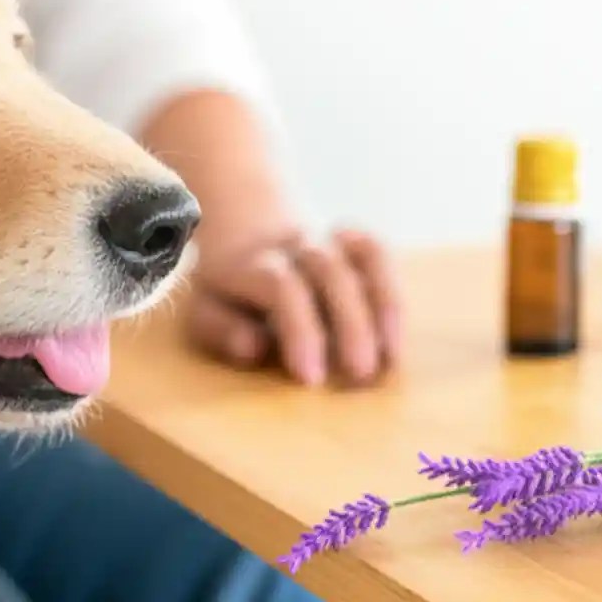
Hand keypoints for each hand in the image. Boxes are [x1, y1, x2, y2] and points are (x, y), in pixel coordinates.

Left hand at [185, 227, 401, 386]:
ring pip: (362, 257)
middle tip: (360, 375)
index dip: (300, 330)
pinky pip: (378, 252)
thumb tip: (254, 347)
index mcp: (252, 263)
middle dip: (350, 324)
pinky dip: (391, 287)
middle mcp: (294, 246)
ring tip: (392, 358)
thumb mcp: (206, 309)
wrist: (245, 223)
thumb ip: (222, 330)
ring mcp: (327, 239)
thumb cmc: (228, 286)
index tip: (311, 378)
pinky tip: (395, 333)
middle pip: (329, 270)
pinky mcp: (352, 241)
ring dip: (382, 306)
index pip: (283, 287)